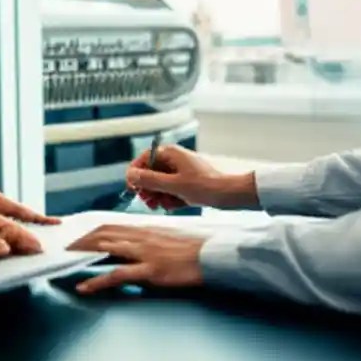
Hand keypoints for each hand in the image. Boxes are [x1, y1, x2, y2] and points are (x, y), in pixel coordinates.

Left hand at [68, 225, 203, 293]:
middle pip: (100, 234)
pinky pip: (118, 275)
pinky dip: (97, 281)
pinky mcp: (149, 270)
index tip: (72, 235)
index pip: (107, 225)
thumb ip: (145, 239)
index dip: (87, 230)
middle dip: (78, 241)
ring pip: (104, 249)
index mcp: (142, 229)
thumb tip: (128, 242)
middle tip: (60, 248)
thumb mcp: (164, 238)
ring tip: (63, 261)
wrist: (211, 256)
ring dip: (81, 255)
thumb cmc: (190, 249)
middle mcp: (139, 237)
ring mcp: (143, 253)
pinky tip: (84, 287)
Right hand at [126, 145, 256, 209]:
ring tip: (162, 206)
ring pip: (159, 184)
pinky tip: (174, 206)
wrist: (231, 195)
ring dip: (158, 196)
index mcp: (169, 153)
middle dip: (148, 189)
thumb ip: (150, 180)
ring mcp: (180, 171)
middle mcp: (173, 159)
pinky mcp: (186, 182)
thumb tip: (130, 175)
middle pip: (149, 173)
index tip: (134, 190)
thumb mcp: (174, 185)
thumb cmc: (205, 186)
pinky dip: (169, 198)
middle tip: (149, 202)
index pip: (143, 160)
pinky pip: (170, 190)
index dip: (136, 174)